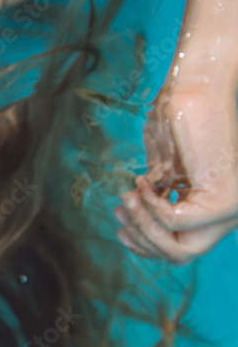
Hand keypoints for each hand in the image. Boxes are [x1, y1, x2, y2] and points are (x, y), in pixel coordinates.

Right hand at [115, 86, 237, 263]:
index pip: (178, 248)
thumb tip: (130, 226)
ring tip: (127, 199)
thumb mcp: (161, 169)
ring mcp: (229, 209)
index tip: (119, 224)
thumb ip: (155, 197)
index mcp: (212, 208)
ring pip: (179, 248)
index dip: (144, 243)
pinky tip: (141, 183)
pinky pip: (175, 220)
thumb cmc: (176, 121)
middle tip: (121, 212)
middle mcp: (227, 214)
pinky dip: (150, 206)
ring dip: (143, 226)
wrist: (195, 89)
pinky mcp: (223, 199)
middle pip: (179, 256)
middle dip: (142, 241)